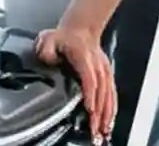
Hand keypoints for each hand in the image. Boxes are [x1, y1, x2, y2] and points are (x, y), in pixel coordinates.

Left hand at [35, 26, 115, 143]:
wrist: (81, 28)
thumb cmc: (64, 36)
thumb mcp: (49, 39)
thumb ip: (46, 50)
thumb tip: (48, 59)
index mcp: (84, 56)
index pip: (89, 76)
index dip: (90, 93)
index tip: (90, 108)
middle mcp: (97, 64)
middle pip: (101, 89)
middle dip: (99, 111)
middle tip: (95, 129)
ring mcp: (103, 69)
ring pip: (108, 93)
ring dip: (108, 112)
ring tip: (104, 130)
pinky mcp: (106, 75)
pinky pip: (112, 93)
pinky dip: (112, 107)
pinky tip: (110, 120)